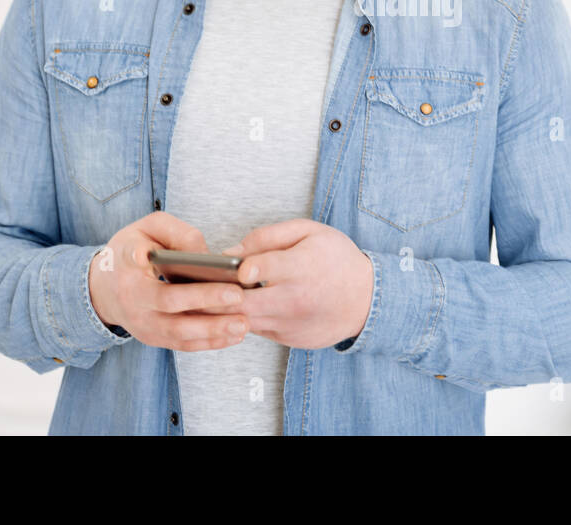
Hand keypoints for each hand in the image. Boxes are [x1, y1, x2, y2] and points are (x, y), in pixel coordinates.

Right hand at [88, 212, 249, 351]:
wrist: (105, 288)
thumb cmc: (133, 251)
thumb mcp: (147, 229)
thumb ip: (175, 232)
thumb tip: (205, 252)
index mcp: (127, 265)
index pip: (131, 260)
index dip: (137, 256)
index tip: (142, 254)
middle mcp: (132, 299)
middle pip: (168, 302)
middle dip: (204, 299)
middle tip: (237, 295)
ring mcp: (142, 323)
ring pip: (178, 331)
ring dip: (213, 329)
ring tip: (243, 322)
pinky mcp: (154, 338)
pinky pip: (183, 344)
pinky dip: (209, 342)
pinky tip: (233, 335)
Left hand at [220, 219, 373, 349]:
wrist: (367, 300)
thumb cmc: (337, 259)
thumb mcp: (309, 232)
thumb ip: (268, 236)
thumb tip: (231, 252)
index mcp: (300, 267)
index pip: (260, 268)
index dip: (241, 266)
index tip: (234, 266)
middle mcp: (293, 299)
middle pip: (240, 303)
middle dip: (216, 294)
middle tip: (204, 283)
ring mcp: (289, 323)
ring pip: (242, 321)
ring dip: (226, 309)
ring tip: (216, 294)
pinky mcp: (287, 339)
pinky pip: (256, 329)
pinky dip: (245, 318)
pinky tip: (243, 304)